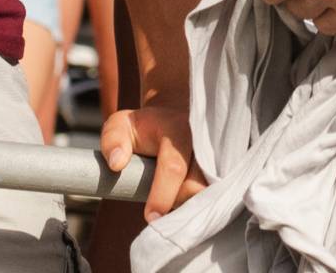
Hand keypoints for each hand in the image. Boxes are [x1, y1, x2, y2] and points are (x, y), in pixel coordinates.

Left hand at [98, 101, 205, 222]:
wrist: (174, 118)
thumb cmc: (143, 128)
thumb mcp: (121, 125)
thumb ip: (113, 140)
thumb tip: (117, 164)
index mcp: (177, 130)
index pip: (174, 167)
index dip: (162, 195)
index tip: (150, 217)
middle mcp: (203, 142)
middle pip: (196, 185)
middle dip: (177, 204)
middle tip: (159, 215)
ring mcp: (216, 155)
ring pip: (209, 191)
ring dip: (190, 207)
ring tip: (172, 211)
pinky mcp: (222, 167)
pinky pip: (217, 193)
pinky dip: (202, 205)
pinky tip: (188, 211)